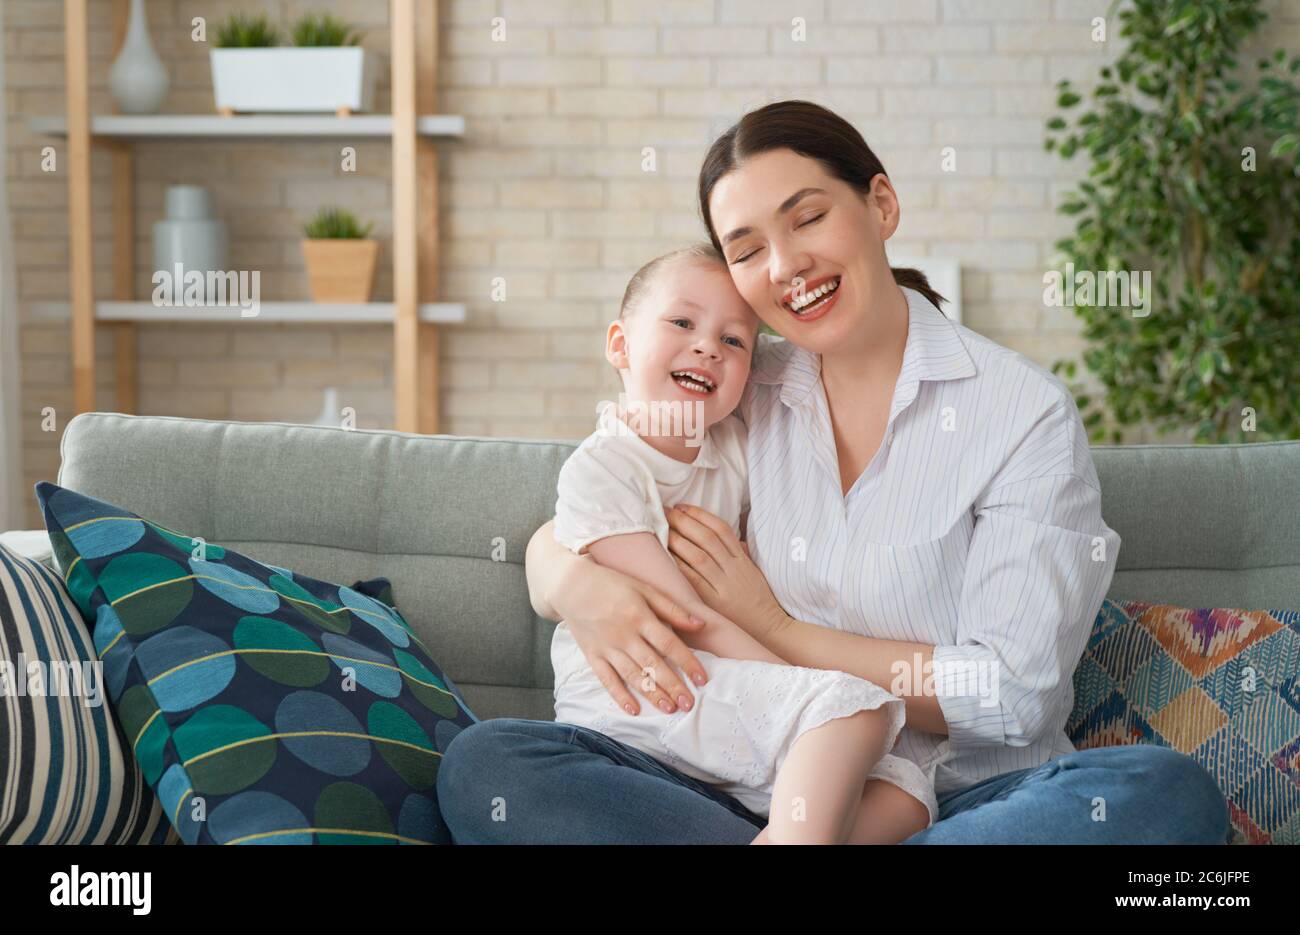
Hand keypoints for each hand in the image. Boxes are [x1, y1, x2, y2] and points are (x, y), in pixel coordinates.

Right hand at [550, 552, 735, 715]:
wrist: (570, 585)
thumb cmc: (612, 585)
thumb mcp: (643, 588)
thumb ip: (672, 608)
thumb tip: (700, 623)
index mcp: (639, 615)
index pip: (669, 644)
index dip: (687, 662)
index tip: (702, 679)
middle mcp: (624, 634)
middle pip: (652, 664)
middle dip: (672, 686)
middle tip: (689, 704)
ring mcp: (606, 647)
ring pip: (632, 675)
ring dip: (651, 694)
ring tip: (669, 709)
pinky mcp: (592, 655)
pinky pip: (606, 679)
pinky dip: (619, 695)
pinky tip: (634, 710)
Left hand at [665, 503, 790, 641]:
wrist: (770, 629)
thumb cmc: (758, 600)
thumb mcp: (752, 571)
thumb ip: (738, 553)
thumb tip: (722, 535)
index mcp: (742, 559)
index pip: (721, 530)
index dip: (700, 515)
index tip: (682, 507)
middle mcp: (733, 569)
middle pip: (706, 539)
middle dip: (683, 522)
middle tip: (663, 512)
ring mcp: (724, 586)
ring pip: (699, 556)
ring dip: (677, 540)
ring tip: (661, 530)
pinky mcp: (715, 603)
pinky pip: (694, 580)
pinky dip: (679, 567)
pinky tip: (665, 558)